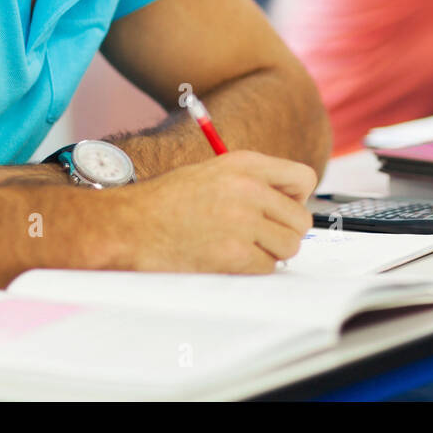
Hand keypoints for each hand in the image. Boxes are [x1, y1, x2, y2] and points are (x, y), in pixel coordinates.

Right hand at [104, 150, 317, 273]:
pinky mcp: (233, 253)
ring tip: (242, 249)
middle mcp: (249, 188)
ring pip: (289, 246)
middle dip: (285, 233)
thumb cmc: (166, 202)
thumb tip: (289, 205)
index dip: (297, 199)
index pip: (304, 179)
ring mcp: (242, 221)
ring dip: (270, 254)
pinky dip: (252, 270)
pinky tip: (228, 260)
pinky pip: (267, 267)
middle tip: (261, 239)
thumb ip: (253, 182)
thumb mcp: (213, 173)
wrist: (129, 224)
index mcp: (245, 163)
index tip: (280, 210)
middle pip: (301, 219)